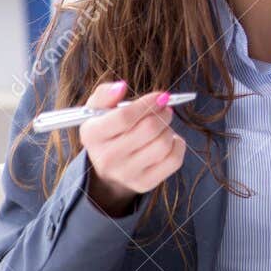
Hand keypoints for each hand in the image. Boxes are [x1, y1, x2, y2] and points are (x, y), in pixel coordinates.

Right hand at [77, 80, 186, 216]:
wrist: (108, 168)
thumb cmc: (107, 131)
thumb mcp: (97, 110)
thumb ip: (106, 94)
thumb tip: (121, 87)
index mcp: (92, 135)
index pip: (124, 117)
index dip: (147, 103)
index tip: (160, 96)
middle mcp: (107, 158)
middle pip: (148, 129)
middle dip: (162, 113)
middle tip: (164, 108)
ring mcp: (126, 174)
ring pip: (163, 144)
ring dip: (169, 129)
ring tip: (163, 126)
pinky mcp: (144, 183)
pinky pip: (174, 160)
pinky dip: (178, 145)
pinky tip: (169, 140)